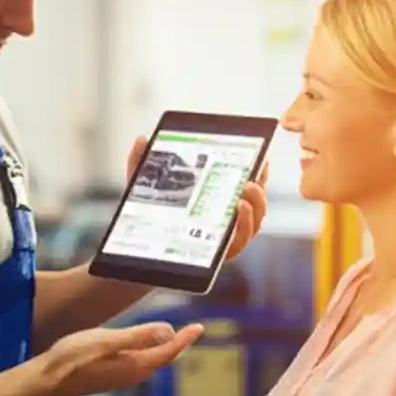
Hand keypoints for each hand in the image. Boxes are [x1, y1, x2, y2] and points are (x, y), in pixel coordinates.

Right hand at [39, 322, 204, 395]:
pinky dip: (147, 349)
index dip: (185, 338)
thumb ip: (139, 336)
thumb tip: (170, 332)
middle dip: (179, 343)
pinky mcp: (110, 374)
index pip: (169, 351)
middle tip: (193, 329)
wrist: (47, 382)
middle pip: (163, 357)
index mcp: (136, 365)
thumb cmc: (73, 359)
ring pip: (150, 360)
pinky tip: (142, 342)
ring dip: (163, 347)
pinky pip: (138, 361)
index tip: (199, 327)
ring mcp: (121, 376)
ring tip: (174, 333)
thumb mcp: (107, 341)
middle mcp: (132, 373)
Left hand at [125, 136, 268, 259]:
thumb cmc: (147, 220)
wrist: (134, 255)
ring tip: (245, 191)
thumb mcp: (143, 188)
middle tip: (252, 175)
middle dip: (260, 187)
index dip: (258, 172)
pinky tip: (238, 210)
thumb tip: (141, 139)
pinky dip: (244, 226)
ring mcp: (224, 240)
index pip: (245, 185)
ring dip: (255, 205)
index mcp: (216, 202)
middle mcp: (225, 221)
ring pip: (254, 223)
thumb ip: (142, 163)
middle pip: (256, 204)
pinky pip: (240, 243)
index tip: (261, 157)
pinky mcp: (219, 256)